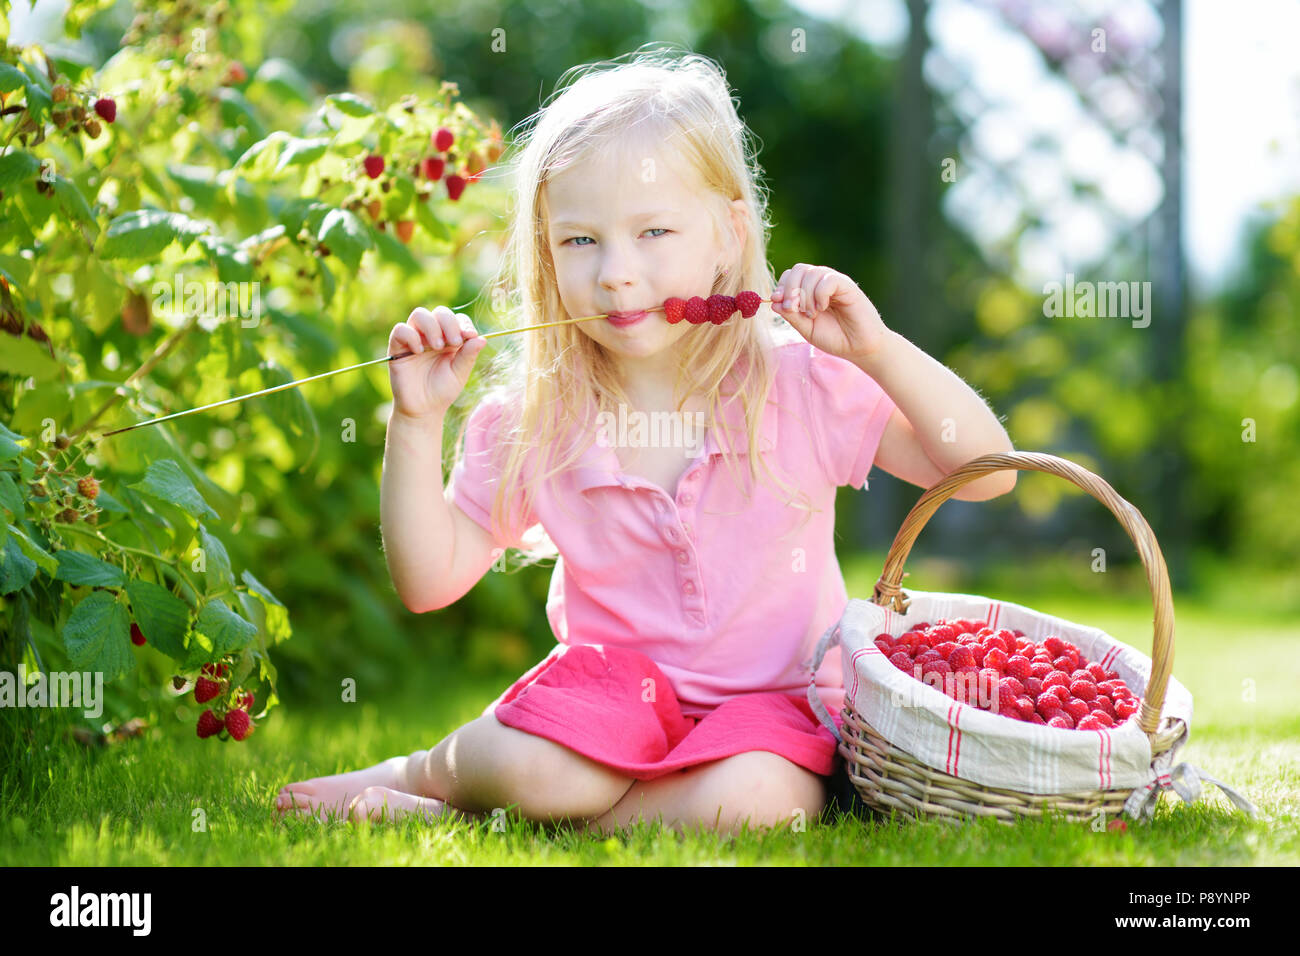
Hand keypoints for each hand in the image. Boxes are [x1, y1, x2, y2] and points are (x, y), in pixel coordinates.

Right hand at [387, 306, 486, 419]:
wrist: (423, 410)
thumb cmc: (442, 391)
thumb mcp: (459, 373)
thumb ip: (468, 355)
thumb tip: (481, 338)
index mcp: (450, 339)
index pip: (457, 319)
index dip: (464, 323)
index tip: (470, 335)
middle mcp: (432, 335)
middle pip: (440, 312)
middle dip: (449, 323)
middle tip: (454, 342)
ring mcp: (415, 339)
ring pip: (420, 314)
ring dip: (432, 326)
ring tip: (437, 346)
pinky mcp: (398, 347)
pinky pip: (401, 329)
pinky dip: (411, 335)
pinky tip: (419, 351)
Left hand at [770, 264, 888, 363]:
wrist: (859, 348)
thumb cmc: (835, 338)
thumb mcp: (806, 329)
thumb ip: (791, 316)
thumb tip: (773, 302)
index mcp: (810, 291)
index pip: (791, 275)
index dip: (781, 286)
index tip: (777, 301)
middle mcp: (822, 283)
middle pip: (799, 269)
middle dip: (790, 288)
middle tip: (793, 308)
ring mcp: (835, 283)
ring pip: (812, 273)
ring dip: (806, 295)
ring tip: (812, 314)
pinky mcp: (848, 286)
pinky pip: (828, 280)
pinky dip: (820, 294)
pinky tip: (822, 308)